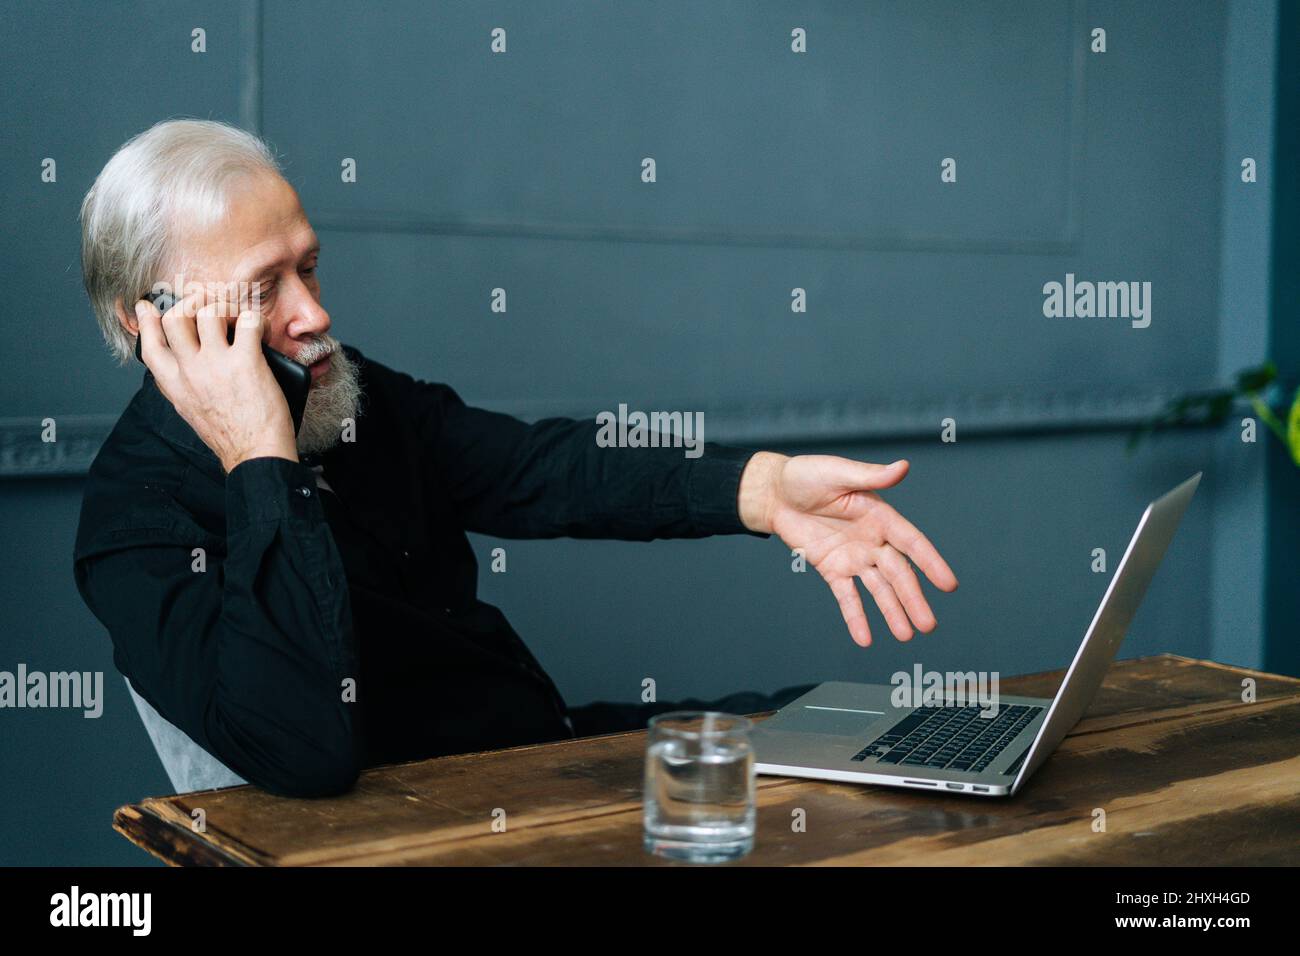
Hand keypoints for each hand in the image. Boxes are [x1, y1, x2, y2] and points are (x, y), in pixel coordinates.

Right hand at [134, 290, 296, 473]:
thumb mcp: (192, 411)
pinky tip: (262, 331)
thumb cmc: (231, 437)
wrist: (255, 456)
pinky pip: (247, 321)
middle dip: (192, 305)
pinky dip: (257, 320)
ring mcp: (214, 364)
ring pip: (208, 312)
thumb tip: (183, 365)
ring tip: (238, 321)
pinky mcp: (245, 362)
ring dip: (227, 310)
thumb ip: (182, 386)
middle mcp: (189, 371)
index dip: (147, 321)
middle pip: (175, 317)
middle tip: (210, 308)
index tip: (149, 307)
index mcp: (174, 385)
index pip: (148, 345)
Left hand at [739, 452, 957, 645]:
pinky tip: (865, 639)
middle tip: (928, 626)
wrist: (773, 493)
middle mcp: (872, 540)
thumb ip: (869, 476)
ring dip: (892, 612)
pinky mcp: (832, 570)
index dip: (930, 563)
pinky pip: (847, 597)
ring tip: (906, 636)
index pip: (911, 543)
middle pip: (898, 574)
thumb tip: (902, 467)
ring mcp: (853, 557)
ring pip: (878, 589)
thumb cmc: (806, 476)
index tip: (949, 585)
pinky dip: (856, 618)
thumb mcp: (836, 472)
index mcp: (879, 515)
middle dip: (913, 599)